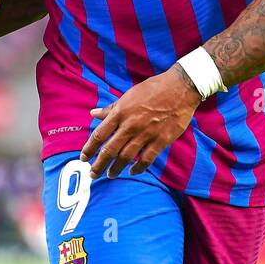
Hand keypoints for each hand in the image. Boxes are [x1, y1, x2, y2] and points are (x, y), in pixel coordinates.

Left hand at [80, 66, 202, 178]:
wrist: (180, 88)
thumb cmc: (153, 89)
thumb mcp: (128, 95)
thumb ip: (111, 108)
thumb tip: (93, 113)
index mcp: (120, 113)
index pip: (100, 135)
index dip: (90, 148)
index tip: (83, 158)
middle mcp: (130, 125)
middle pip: (110, 150)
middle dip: (99, 164)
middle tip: (93, 174)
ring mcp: (146, 134)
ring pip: (126, 157)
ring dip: (116, 168)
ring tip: (110, 175)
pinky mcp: (161, 140)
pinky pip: (146, 159)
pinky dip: (138, 167)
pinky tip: (132, 171)